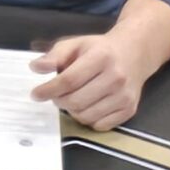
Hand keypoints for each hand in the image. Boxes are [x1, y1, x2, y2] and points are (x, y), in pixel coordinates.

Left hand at [31, 28, 167, 129]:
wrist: (134, 54)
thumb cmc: (99, 49)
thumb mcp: (75, 44)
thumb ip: (54, 55)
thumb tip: (35, 67)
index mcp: (101, 57)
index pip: (69, 80)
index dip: (49, 90)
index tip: (35, 94)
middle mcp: (116, 78)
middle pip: (76, 101)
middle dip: (58, 101)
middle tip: (55, 95)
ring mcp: (125, 96)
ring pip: (86, 116)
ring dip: (72, 111)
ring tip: (70, 99)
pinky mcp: (130, 110)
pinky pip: (100, 125)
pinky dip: (88, 119)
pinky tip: (86, 107)